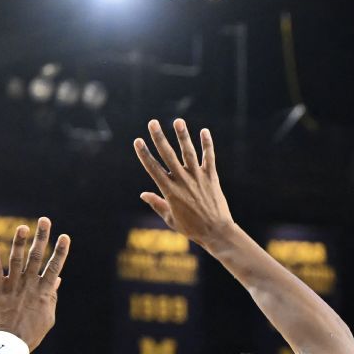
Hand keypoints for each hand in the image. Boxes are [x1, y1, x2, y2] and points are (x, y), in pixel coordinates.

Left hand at [0, 217, 69, 350]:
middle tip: (45, 221)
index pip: (54, 267)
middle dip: (42, 237)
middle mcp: (29, 285)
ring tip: (23, 227)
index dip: (60, 251)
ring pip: (17, 260)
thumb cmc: (32, 332)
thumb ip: (52, 296)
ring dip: (20, 242)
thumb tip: (56, 279)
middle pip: (37, 257)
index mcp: (44, 292)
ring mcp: (13, 287)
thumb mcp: (48, 316)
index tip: (65, 236)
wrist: (10, 343)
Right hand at [133, 118, 233, 245]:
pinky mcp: (211, 178)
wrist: (216, 232)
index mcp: (169, 191)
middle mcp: (182, 181)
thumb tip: (143, 194)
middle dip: (159, 138)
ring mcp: (197, 178)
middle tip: (152, 122)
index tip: (137, 141)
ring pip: (188, 153)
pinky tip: (204, 131)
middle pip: (168, 155)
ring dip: (183, 136)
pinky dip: (207, 144)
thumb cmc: (191, 228)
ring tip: (178, 121)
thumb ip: (157, 204)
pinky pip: (209, 158)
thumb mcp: (170, 218)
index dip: (144, 154)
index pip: (153, 168)